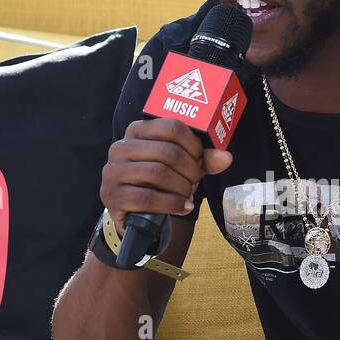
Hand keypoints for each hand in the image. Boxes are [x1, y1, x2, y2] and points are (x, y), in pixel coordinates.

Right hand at [102, 117, 232, 233]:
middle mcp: (121, 147)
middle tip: (196, 181)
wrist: (137, 213)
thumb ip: (203, 159)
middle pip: (167, 152)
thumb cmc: (161, 182)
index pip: (171, 126)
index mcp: (137, 131)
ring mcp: (113, 171)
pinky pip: (147, 198)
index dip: (193, 145)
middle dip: (190, 170)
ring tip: (188, 194)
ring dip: (182, 187)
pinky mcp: (112, 195)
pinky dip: (171, 204)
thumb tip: (226, 157)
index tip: (200, 159)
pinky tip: (182, 207)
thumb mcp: (183, 167)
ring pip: (157, 173)